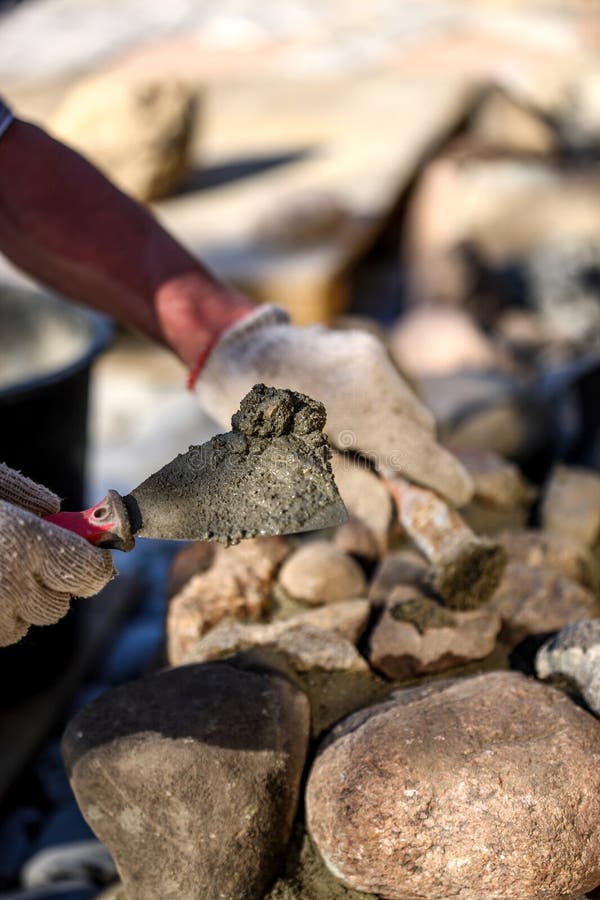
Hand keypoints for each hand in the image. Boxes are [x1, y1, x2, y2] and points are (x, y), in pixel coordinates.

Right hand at [0, 463, 113, 646]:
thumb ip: (22, 494)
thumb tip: (54, 505)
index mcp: (27, 540)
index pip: (91, 569)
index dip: (96, 563)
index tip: (93, 553)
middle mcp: (15, 584)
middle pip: (65, 601)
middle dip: (60, 582)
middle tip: (39, 560)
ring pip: (37, 618)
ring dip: (29, 599)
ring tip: (4, 571)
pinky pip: (10, 631)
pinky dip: (6, 615)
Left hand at [195, 306, 472, 505]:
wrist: (232, 349)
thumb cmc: (255, 416)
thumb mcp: (295, 467)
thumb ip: (353, 491)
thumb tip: (391, 520)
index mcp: (362, 409)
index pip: (424, 452)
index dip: (445, 481)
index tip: (456, 500)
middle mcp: (377, 376)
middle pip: (422, 431)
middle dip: (415, 461)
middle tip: (392, 488)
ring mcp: (373, 355)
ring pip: (409, 408)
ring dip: (397, 435)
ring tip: (356, 451)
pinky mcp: (364, 346)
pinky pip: (390, 389)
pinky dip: (382, 412)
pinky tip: (345, 421)